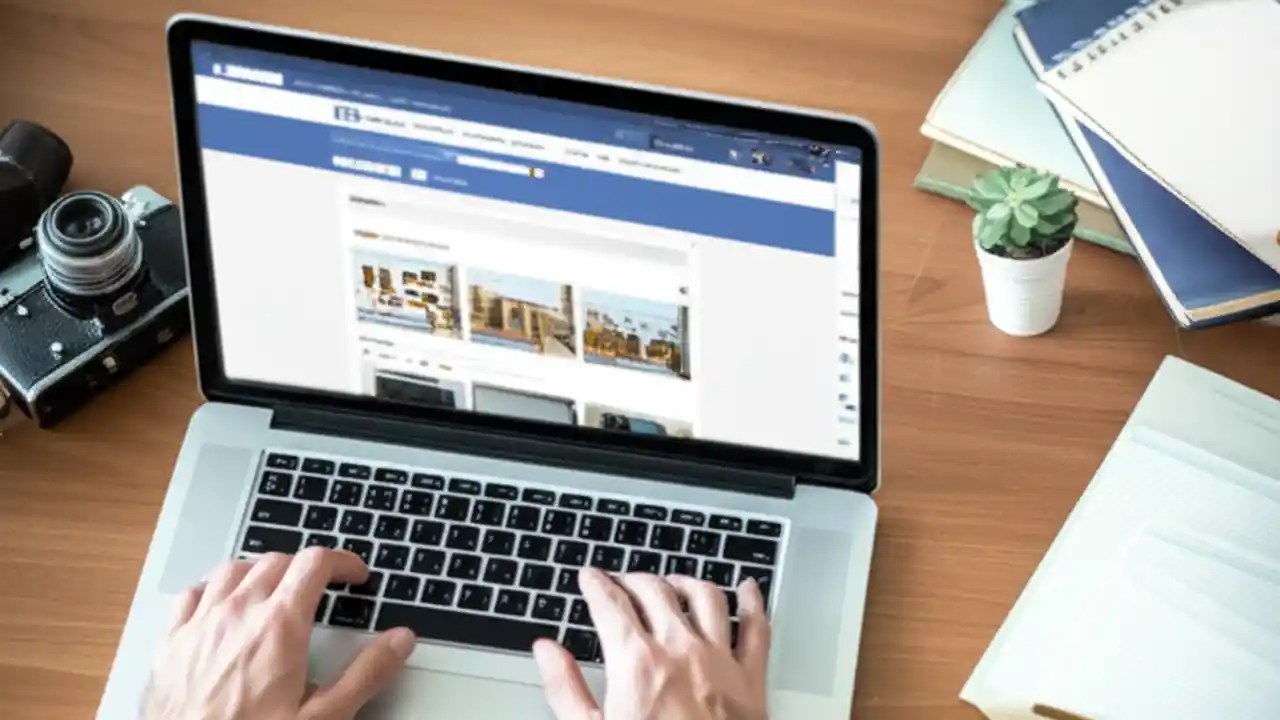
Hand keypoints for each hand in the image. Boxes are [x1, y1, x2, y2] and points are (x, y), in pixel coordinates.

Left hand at [144, 548, 416, 719]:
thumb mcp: (323, 718)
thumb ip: (365, 674)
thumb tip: (398, 642)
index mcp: (279, 626)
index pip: (315, 563)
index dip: (342, 561)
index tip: (354, 575)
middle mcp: (238, 614)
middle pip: (276, 561)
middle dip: (306, 566)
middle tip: (323, 585)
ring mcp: (200, 626)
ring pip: (232, 570)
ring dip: (260, 570)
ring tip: (276, 585)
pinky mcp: (171, 644)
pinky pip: (191, 595)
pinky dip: (213, 589)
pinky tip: (221, 603)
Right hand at [533, 567, 770, 719]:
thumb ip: (566, 690)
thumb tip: (546, 651)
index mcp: (637, 664)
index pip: (610, 605)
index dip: (595, 585)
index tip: (590, 577)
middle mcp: (680, 650)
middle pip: (655, 591)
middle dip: (634, 580)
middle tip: (623, 582)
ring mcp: (720, 660)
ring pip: (705, 596)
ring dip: (684, 582)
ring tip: (672, 582)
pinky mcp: (752, 678)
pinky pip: (757, 627)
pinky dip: (752, 602)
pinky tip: (748, 588)